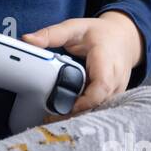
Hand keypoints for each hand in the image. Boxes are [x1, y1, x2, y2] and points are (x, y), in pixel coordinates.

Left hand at [21, 11, 143, 117]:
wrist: (124, 39)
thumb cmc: (100, 34)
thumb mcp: (75, 28)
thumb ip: (51, 34)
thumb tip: (27, 40)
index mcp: (107, 61)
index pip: (102, 85)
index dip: (86, 100)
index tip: (67, 106)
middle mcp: (117, 79)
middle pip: (100, 104)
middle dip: (77, 114)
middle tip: (50, 120)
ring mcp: (118, 91)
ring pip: (101, 110)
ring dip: (80, 118)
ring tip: (54, 122)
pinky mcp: (114, 98)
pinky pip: (101, 110)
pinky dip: (85, 116)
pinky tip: (67, 120)